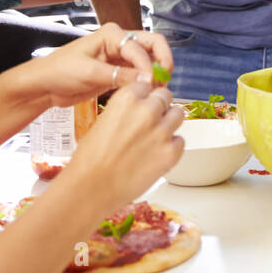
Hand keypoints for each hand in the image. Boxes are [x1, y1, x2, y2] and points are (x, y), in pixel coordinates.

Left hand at [3, 23, 172, 108]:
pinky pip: (140, 73)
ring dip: (156, 72)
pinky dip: (147, 82)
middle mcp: (119, 41)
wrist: (45, 85)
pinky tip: (146, 94)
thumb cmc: (60, 72)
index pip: (141, 46)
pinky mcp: (119, 71)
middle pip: (153, 45)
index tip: (150, 84)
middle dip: (162, 61)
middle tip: (164, 82)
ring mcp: (120, 56)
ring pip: (149, 59)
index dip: (149, 65)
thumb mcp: (89, 73)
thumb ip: (119, 75)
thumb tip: (147, 80)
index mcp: (111, 34)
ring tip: (157, 91)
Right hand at [63, 80, 184, 214]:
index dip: (145, 96)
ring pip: (178, 114)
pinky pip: (180, 141)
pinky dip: (172, 147)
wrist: (92, 187)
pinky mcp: (171, 153)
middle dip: (159, 107)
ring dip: (169, 123)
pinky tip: (157, 155)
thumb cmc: (90, 158)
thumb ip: (126, 110)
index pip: (147, 85)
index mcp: (127, 98)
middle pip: (165, 97)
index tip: (143, 104)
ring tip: (156, 137)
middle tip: (151, 122)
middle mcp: (147, 110)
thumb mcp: (104, 120)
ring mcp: (162, 131)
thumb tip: (140, 109)